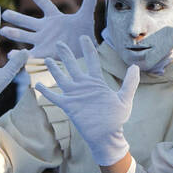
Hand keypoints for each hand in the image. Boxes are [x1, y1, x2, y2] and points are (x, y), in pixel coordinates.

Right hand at [1, 0, 98, 58]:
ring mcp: (42, 41)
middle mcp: (45, 29)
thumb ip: (88, 3)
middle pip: (28, 21)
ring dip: (15, 33)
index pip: (44, 3)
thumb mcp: (86, 18)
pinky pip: (30, 54)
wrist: (84, 52)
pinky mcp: (43, 54)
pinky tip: (10, 55)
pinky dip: (20, 55)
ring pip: (25, 36)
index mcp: (54, 18)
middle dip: (16, 17)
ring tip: (3, 30)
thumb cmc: (83, 35)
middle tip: (3, 13)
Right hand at [37, 36, 139, 166]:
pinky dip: (46, 91)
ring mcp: (75, 95)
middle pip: (72, 65)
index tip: (83, 37)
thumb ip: (129, 83)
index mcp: (96, 82)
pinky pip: (54, 96)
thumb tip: (135, 66)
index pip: (91, 60)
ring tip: (47, 58)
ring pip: (62, 78)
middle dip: (66, 53)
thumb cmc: (116, 119)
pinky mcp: (68, 106)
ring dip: (54, 68)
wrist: (106, 135)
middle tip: (59, 42)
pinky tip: (37, 84)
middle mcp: (84, 86)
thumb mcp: (125, 98)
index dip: (87, 48)